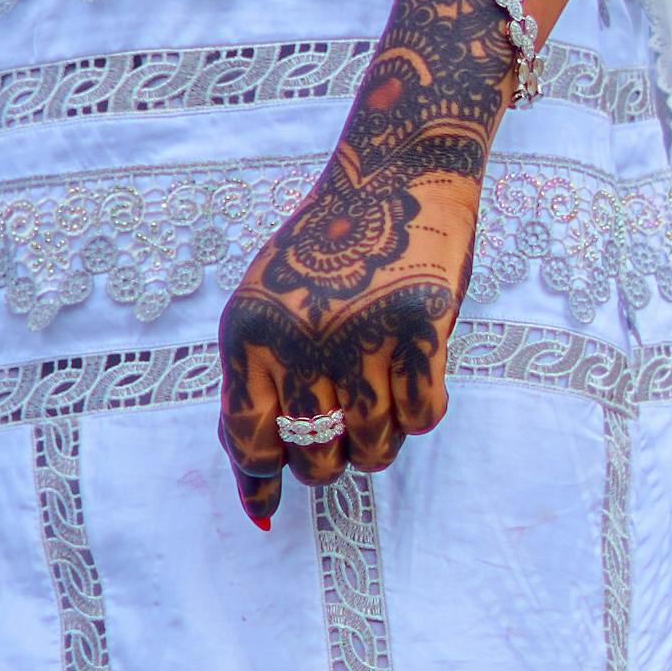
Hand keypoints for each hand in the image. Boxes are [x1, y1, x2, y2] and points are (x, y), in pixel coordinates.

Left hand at [217, 52, 490, 528]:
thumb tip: (257, 501)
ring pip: (373, 446)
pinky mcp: (421, 327)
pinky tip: (416, 373)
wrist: (397, 169)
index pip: (248, 442)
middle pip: (314, 457)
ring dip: (381, 439)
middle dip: (332, 459)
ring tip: (383, 396)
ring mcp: (361, 333)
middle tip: (345, 425)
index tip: (278, 489)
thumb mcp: (270, 306)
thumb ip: (254, 390)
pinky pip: (423, 417)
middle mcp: (298, 336)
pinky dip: (422, 410)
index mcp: (248, 331)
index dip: (265, 476)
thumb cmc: (332, 249)